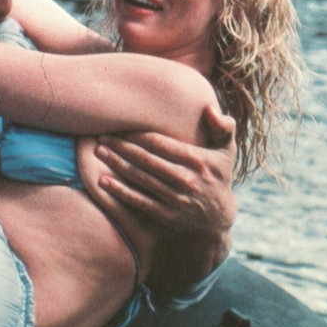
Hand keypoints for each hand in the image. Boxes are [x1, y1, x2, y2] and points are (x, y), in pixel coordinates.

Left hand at [94, 106, 237, 236]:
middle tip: (101, 136)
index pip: (160, 143)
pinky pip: (139, 201)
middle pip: (146, 159)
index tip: (119, 126)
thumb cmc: (218, 176)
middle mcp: (186, 179)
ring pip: (140, 178)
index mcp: (198, 160)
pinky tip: (102, 181)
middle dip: (121, 146)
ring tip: (98, 152)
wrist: (219, 218)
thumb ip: (223, 128)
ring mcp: (176, 199)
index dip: (137, 134)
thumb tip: (210, 109)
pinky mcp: (167, 216)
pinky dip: (120, 191)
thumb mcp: (227, 152)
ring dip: (116, 164)